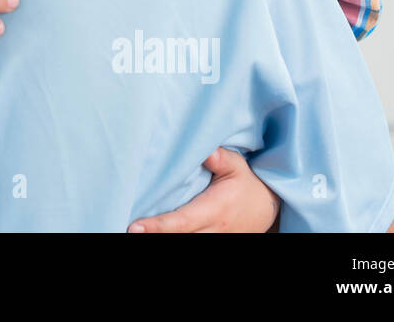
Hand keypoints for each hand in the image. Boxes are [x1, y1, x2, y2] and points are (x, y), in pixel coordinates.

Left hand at [127, 148, 279, 232]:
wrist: (266, 208)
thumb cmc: (245, 184)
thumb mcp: (237, 167)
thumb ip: (221, 158)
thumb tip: (207, 151)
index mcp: (216, 209)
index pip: (183, 222)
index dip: (159, 226)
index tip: (135, 227)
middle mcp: (214, 230)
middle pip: (179, 237)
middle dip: (153, 234)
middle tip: (127, 229)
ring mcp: (214, 239)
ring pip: (184, 242)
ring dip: (160, 236)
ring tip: (135, 230)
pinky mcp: (212, 242)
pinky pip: (189, 242)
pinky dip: (171, 236)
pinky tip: (150, 231)